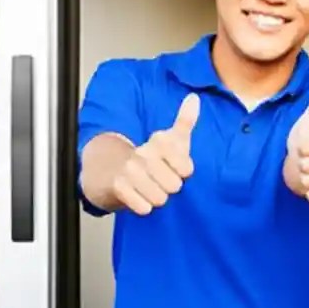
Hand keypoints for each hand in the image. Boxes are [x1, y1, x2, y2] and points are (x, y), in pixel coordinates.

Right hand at [113, 93, 198, 214]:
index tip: (175, 166)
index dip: (183, 172)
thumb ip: (185, 121)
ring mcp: (130, 170)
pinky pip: (144, 208)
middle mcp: (144, 153)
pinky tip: (138, 196)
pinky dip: (143, 206)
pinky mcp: (119, 187)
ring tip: (149, 187)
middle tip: (160, 179)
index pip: (187, 169)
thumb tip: (194, 98)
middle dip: (169, 187)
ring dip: (156, 197)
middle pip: (175, 186)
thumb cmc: (152, 157)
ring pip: (160, 199)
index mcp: (160, 141)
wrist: (114, 170)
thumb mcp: (172, 139)